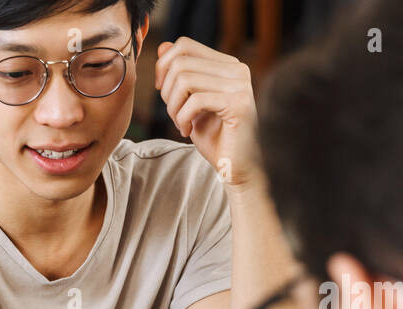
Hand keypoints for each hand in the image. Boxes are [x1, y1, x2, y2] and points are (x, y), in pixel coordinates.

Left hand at [155, 37, 261, 191]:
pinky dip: (182, 118)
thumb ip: (179, 76)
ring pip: (185, 79)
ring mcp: (240, 85)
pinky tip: (187, 131)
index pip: (184, 45)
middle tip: (173, 114)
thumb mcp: (189, 104)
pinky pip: (195, 100)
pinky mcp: (238, 104)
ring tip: (181, 124)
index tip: (162, 91)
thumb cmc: (215, 139)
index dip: (163, 66)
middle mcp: (237, 69)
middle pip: (181, 62)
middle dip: (167, 92)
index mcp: (227, 65)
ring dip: (173, 107)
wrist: (236, 168)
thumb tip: (163, 46)